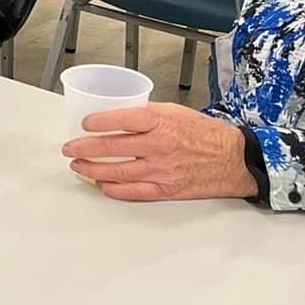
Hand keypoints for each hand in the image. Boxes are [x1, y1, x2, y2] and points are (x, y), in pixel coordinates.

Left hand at [61, 103, 256, 201]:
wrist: (234, 159)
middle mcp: (159, 146)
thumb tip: (118, 116)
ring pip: (118, 171)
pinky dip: (114, 189)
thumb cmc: (206, 134)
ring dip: (93, 170)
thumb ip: (148, 114)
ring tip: (79, 166)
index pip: (122, 119)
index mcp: (162, 122)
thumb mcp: (176, 112)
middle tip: (70, 148)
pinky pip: (133, 191)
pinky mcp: (166, 189)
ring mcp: (161, 170)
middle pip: (112, 147)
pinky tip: (102, 185)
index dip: (99, 122)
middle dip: (85, 148)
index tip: (85, 124)